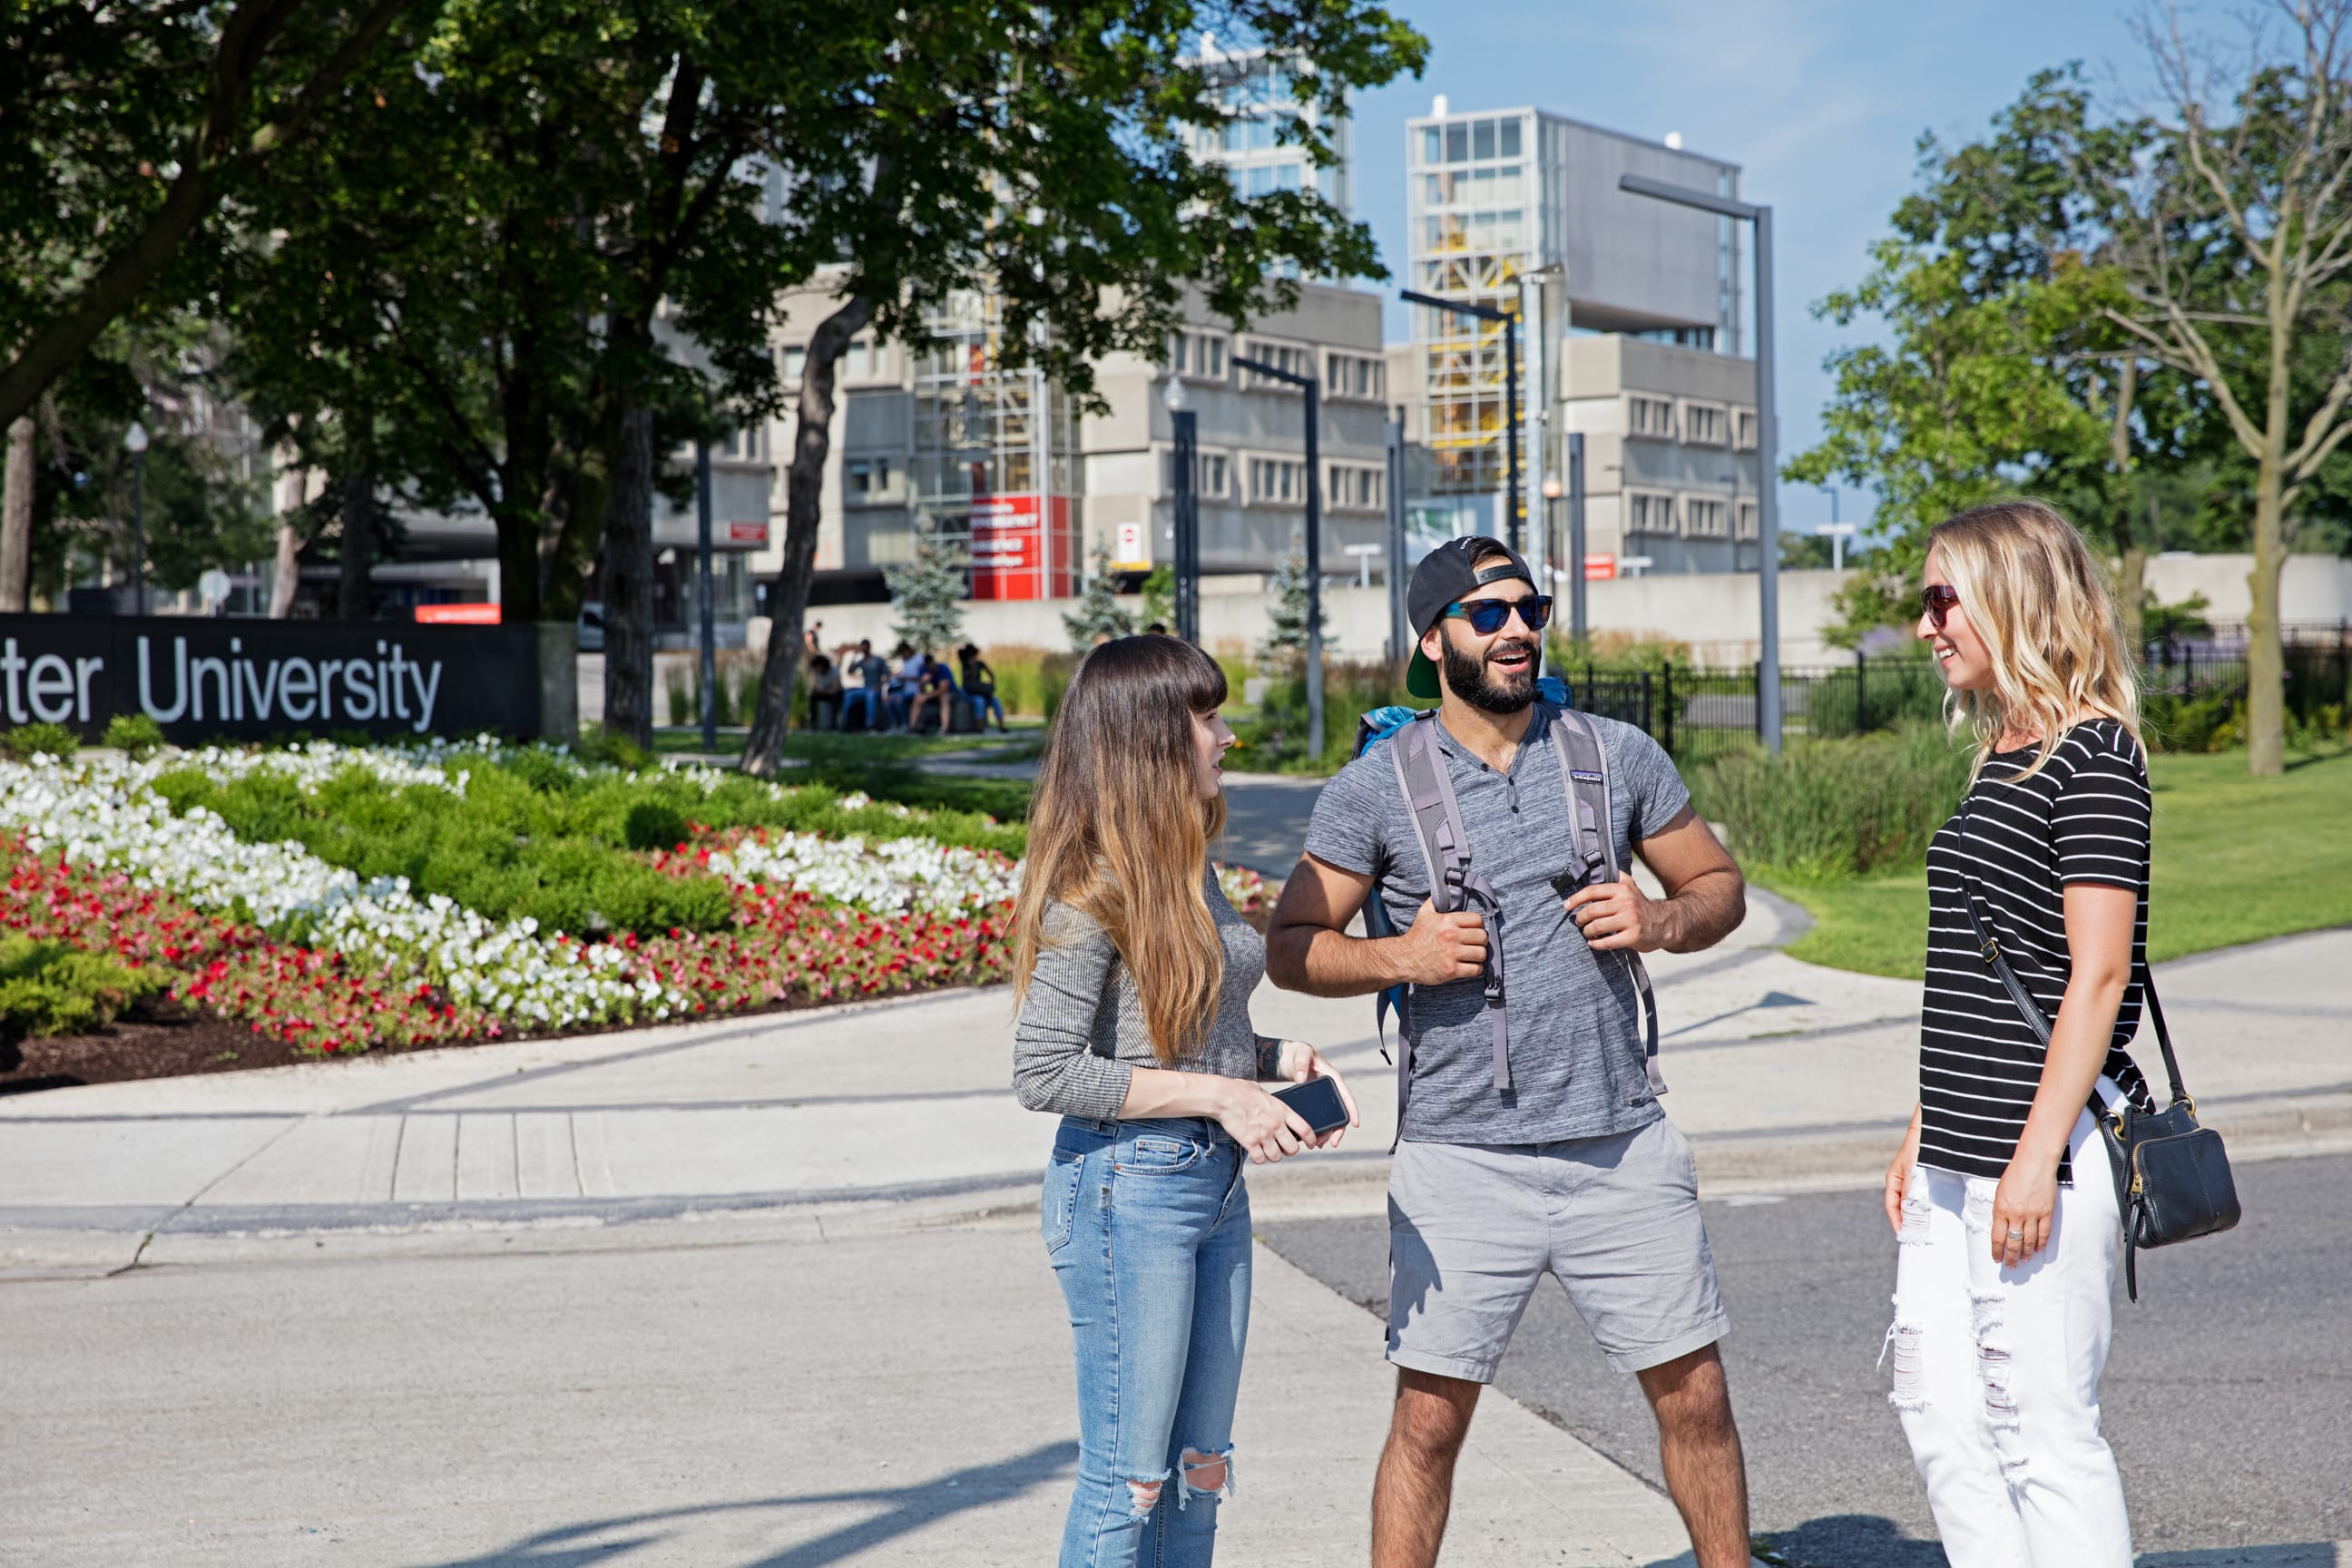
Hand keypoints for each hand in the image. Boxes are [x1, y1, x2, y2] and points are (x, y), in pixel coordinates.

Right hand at [1212, 1078, 1315, 1165]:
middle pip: (1293, 1148)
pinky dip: (1258, 1158)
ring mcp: (1263, 1135)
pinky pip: (1260, 1159)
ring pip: (1277, 1157)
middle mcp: (1276, 1124)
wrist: (1223, 1097)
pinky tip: (1255, 1151)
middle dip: (1289, 1150)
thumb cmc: (1240, 1091)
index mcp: (1282, 1110)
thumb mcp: (1262, 1092)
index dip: (1312, 1140)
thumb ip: (1272, 1102)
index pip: (1306, 1129)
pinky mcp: (1250, 1143)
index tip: (1312, 1144)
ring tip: (1266, 1149)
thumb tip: (1276, 1107)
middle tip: (1282, 1148)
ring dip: (1272, 1155)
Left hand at [1275, 1040, 1360, 1150]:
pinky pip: (1321, 1116)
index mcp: (1332, 1077)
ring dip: (1328, 1132)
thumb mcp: (1301, 1054)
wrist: (1289, 1056)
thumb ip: (1301, 1064)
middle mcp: (1331, 1088)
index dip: (1352, 1110)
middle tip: (1333, 1142)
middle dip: (1338, 1129)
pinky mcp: (1315, 1101)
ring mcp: (1324, 1096)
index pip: (1346, 1095)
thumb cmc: (1298, 1053)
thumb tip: (1301, 1079)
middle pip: (1340, 1112)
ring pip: (1331, 1117)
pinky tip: (1312, 1138)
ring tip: (1319, 1144)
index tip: (1355, 1124)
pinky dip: (1319, 1128)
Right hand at [1400, 898, 1486, 984]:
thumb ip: (1436, 901)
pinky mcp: (1451, 970)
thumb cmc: (1416, 936)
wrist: (1403, 958)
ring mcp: (1452, 954)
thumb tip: (1447, 890)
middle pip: (1482, 937)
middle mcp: (1451, 936)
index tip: (1474, 931)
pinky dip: (1475, 969)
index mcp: (1447, 921)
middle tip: (1475, 944)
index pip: (1477, 920)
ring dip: (1479, 956)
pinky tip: (1469, 966)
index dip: (1478, 925)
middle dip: (1480, 941)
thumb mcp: (1424, 913)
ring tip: (1472, 956)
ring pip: (1481, 954)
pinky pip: (1475, 969)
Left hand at [1564, 872, 1671, 951]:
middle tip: (1578, 921)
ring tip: (1587, 932)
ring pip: (1597, 926)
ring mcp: (1630, 920)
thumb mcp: (1630, 886)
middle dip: (1580, 918)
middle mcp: (1626, 903)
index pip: (1592, 891)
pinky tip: (1593, 943)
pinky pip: (1607, 942)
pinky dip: (1596, 943)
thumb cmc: (1641, 906)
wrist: (1665, 923)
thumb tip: (1592, 871)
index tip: (1566, 905)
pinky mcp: (1633, 937)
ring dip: (1587, 931)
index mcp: (1622, 889)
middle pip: (1592, 910)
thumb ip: (1615, 878)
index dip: (1576, 899)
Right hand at [1884, 1113, 1922, 1234]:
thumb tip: (1908, 1211)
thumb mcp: (1912, 1170)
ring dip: (1920, 1216)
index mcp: (1894, 1181)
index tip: (1904, 1234)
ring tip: (1929, 1230)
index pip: (1891, 1207)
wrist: (1932, 1130)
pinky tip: (1939, 1214)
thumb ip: (1910, 1190)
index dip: (1897, 1222)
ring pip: (1915, 1204)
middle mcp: (1903, 1183)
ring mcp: (1915, 1182)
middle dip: (1909, 1222)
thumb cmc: (1918, 1148)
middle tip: (1918, 1237)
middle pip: (1903, 1208)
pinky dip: (1929, 1207)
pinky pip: (1925, 1198)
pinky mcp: (1927, 1180)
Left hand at [1991, 1154, 2057, 1267]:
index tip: (1997, 1259)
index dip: (1997, 1251)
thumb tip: (2001, 1229)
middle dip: (2011, 1258)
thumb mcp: (1999, 1193)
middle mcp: (2016, 1215)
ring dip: (2026, 1253)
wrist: (2034, 1163)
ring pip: (2029, 1242)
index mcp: (2001, 1210)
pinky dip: (2040, 1244)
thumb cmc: (2014, 1176)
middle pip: (2013, 1244)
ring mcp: (2032, 1215)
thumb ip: (2000, 1211)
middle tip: (2011, 1266)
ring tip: (2023, 1260)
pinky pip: (2044, 1234)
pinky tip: (2037, 1249)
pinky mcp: (2046, 1213)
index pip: (1997, 1238)